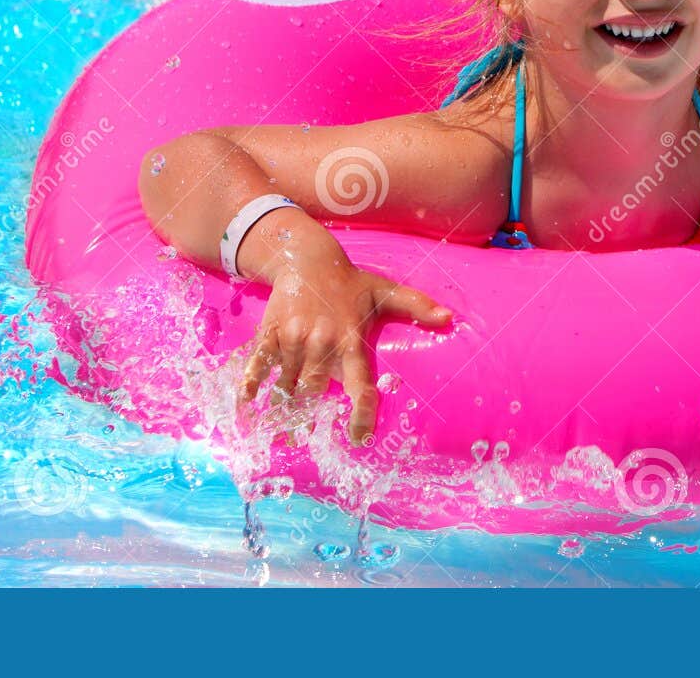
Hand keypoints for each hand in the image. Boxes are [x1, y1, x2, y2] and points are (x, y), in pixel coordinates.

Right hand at [240, 253, 451, 446]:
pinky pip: (259, 364)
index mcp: (351, 339)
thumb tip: (451, 318)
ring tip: (280, 429)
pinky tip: (247, 405)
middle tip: (302, 442)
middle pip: (314, 391)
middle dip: (309, 416)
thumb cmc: (350, 282)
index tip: (358, 439)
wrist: (307, 257)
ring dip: (284, 406)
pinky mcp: (271, 332)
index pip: (360, 385)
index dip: (360, 414)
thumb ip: (417, 306)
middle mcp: (323, 342)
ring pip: (287, 382)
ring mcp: (294, 338)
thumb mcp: (385, 291)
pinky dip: (251, 385)